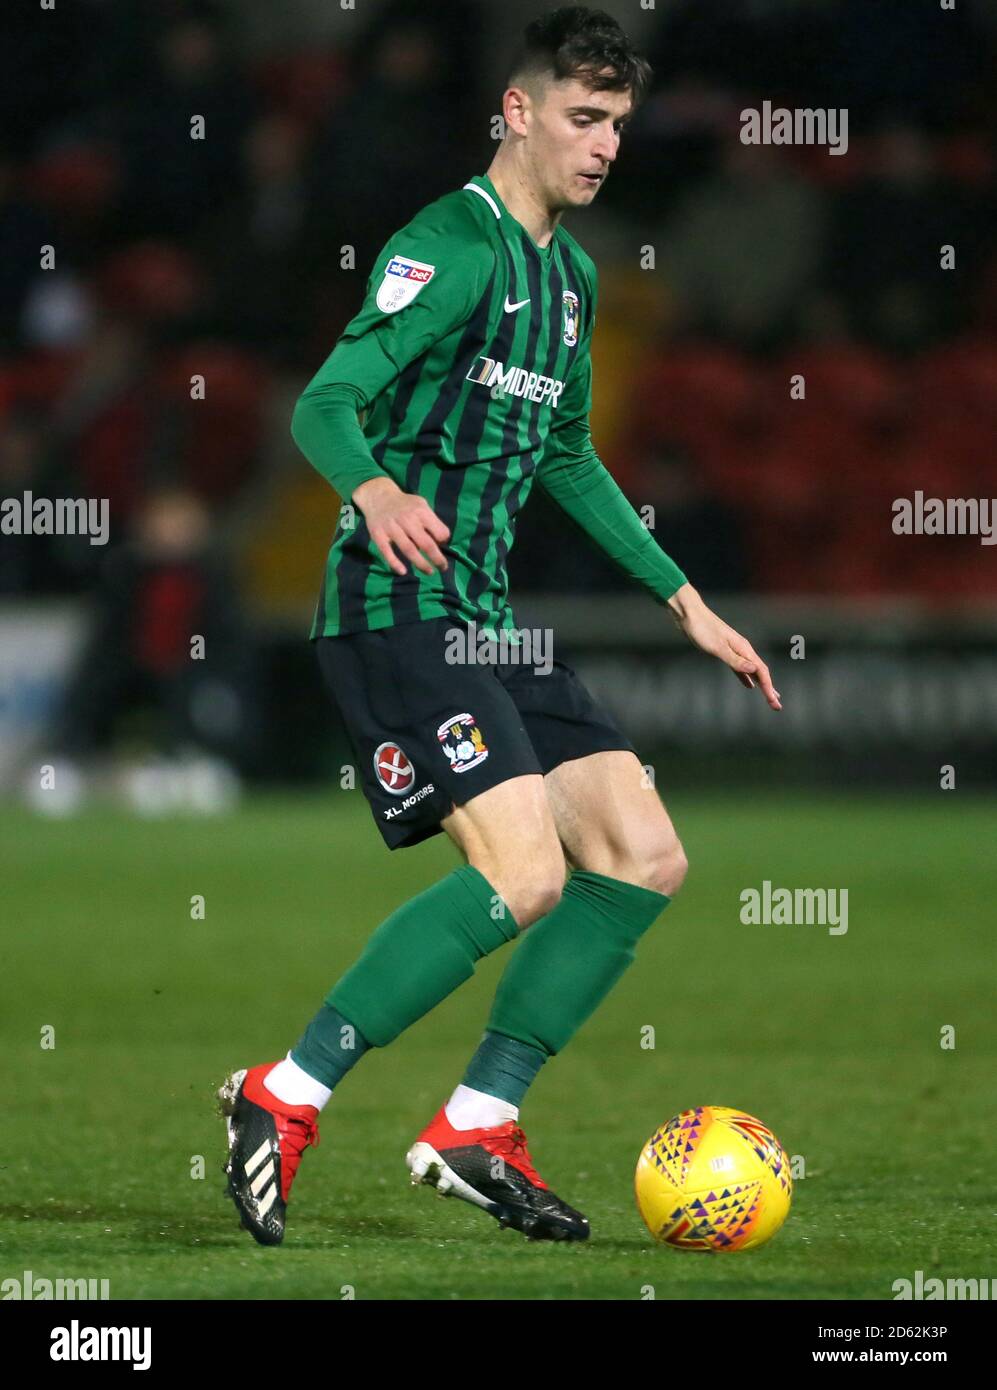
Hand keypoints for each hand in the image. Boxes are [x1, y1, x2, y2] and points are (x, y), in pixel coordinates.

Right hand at [352, 476, 449, 576]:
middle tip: (443, 567)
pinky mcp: (378, 534)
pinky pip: (386, 551)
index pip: (439, 531)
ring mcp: (391, 527)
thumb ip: (432, 521)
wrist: (378, 496)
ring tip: (429, 572)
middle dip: (437, 558)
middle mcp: (406, 519)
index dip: (443, 540)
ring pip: (408, 549)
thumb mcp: (421, 505)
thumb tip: (441, 542)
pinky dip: (394, 563)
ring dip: (421, 564)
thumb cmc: (405, 505)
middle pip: (426, 543)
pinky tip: (403, 572)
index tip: (442, 545)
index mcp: (420, 511)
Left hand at [666, 583, 781, 711]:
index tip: (774, 703)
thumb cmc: (701, 629)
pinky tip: (749, 686)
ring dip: (761, 685)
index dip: (769, 688)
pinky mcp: (724, 651)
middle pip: (760, 672)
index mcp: (743, 648)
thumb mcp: (717, 647)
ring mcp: (734, 650)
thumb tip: (753, 670)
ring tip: (769, 697)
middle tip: (777, 706)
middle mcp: (742, 649)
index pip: (761, 672)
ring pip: (752, 671)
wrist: (689, 614)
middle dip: (769, 689)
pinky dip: (747, 678)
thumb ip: (735, 660)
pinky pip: (741, 669)